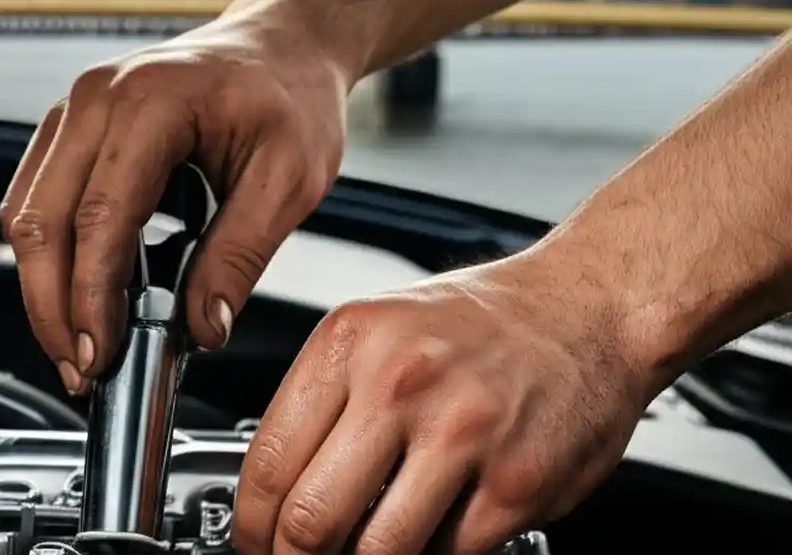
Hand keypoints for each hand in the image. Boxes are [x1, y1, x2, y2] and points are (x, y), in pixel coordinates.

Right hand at [0, 13, 353, 393]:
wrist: (282, 44)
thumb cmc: (290, 95)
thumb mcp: (291, 179)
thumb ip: (240, 255)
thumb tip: (202, 328)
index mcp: (151, 100)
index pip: (100, 216)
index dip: (91, 296)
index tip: (102, 353)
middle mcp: (96, 97)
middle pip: (40, 218)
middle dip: (52, 306)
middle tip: (81, 368)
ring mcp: (75, 108)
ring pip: (25, 212)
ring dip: (42, 287)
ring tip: (77, 345)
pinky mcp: (71, 128)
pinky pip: (36, 198)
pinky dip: (50, 255)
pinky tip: (79, 298)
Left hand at [232, 254, 652, 554]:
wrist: (589, 310)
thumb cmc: (482, 323)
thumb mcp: (377, 328)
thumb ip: (325, 399)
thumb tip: (276, 485)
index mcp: (351, 342)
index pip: (269, 460)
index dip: (250, 523)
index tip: (252, 540)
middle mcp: (401, 383)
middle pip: (310, 518)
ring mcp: (462, 435)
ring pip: (376, 551)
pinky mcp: (517, 485)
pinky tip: (424, 537)